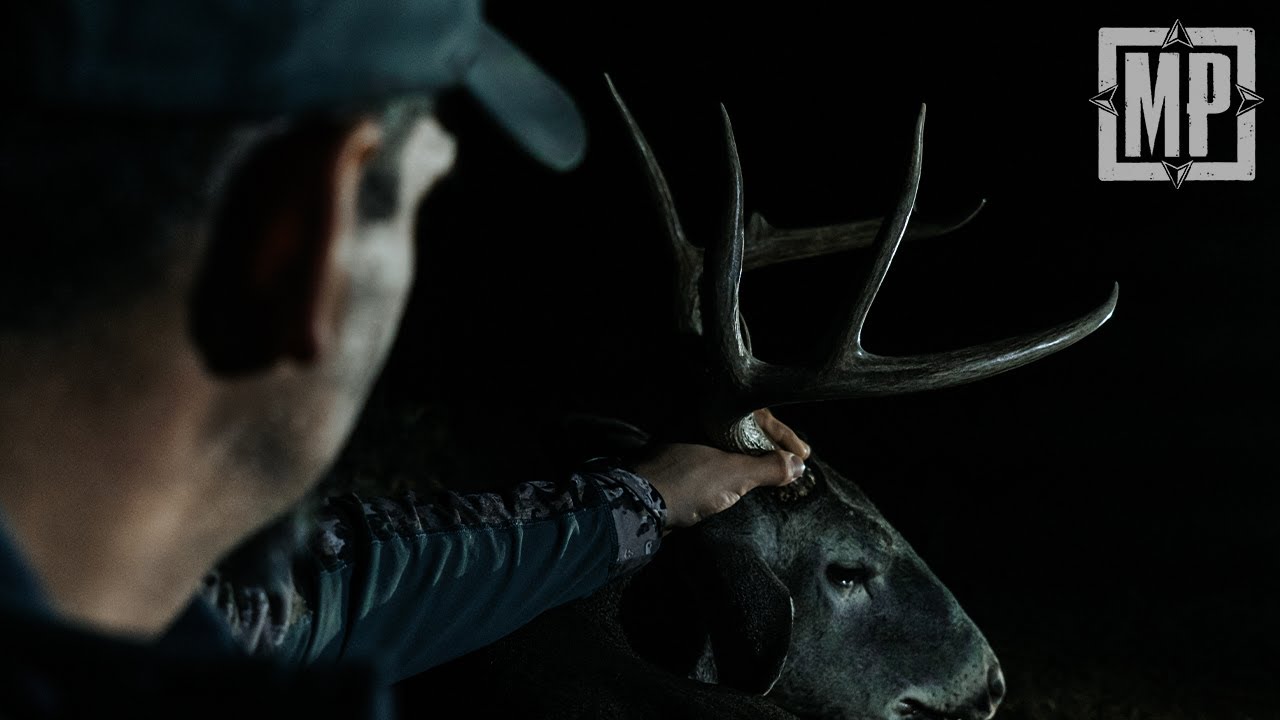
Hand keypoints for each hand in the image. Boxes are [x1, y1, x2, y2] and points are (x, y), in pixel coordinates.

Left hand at [631, 410, 810, 529]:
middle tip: (793, 462)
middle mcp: (694, 418)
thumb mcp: (734, 474)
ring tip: (776, 472)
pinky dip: (735, 467)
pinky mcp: (677, 461)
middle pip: (744, 426)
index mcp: (706, 409)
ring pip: (728, 443)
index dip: (782, 434)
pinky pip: (715, 457)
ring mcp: (684, 439)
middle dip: (770, 445)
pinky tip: (746, 481)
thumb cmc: (686, 482)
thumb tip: (796, 465)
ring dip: (753, 457)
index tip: (802, 454)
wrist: (637, 506)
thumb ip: (769, 467)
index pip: (756, 413)